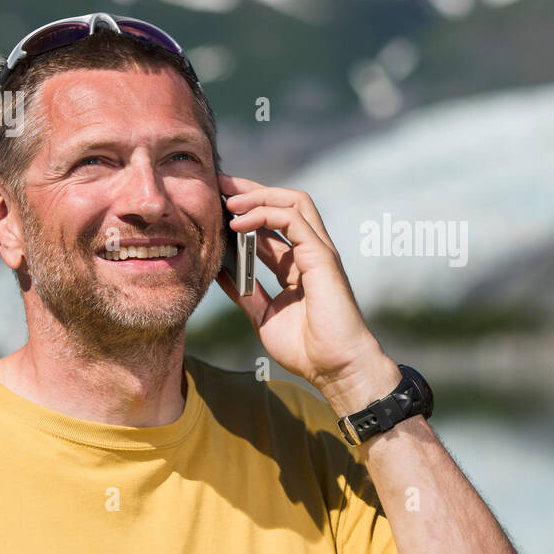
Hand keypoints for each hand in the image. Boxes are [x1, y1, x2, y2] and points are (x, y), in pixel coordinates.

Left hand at [214, 174, 398, 413]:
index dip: (248, 208)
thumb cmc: (308, 349)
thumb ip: (245, 292)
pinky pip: (294, 220)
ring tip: (228, 203)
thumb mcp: (263, 315)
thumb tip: (219, 272)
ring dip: (258, 196)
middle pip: (285, 203)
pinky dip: (265, 214)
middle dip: (251, 190)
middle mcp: (310, 252)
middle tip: (219, 185)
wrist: (334, 368)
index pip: (273, 223)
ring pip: (293, 202)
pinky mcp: (322, 256)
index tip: (218, 201)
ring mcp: (319, 252)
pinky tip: (240, 223)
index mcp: (298, 265)